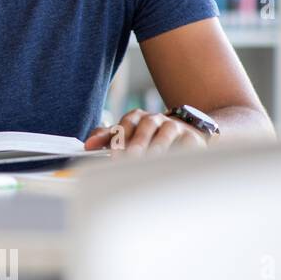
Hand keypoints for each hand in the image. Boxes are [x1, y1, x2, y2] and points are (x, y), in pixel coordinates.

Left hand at [83, 109, 208, 156]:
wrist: (182, 133)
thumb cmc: (147, 137)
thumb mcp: (125, 135)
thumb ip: (106, 138)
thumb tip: (88, 145)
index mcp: (136, 117)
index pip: (126, 123)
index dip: (119, 138)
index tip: (114, 154)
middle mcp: (154, 119)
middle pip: (145, 126)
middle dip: (137, 142)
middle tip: (131, 158)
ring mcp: (174, 126)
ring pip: (166, 132)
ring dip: (158, 145)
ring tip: (151, 160)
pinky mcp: (192, 137)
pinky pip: (187, 142)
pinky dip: (180, 151)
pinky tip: (173, 162)